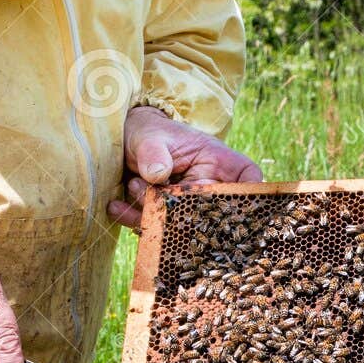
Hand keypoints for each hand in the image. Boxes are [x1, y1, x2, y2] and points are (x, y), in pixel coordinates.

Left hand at [109, 106, 262, 228]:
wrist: (123, 143)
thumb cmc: (146, 133)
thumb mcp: (149, 136)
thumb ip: (154, 152)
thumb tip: (158, 174)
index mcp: (219, 163)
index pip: (248, 179)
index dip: (249, 195)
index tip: (232, 203)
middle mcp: (208, 188)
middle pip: (212, 213)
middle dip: (181, 209)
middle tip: (153, 190)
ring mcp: (187, 207)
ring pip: (181, 226)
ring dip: (152, 212)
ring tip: (133, 184)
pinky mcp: (163, 219)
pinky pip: (154, 229)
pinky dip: (133, 220)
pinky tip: (115, 206)